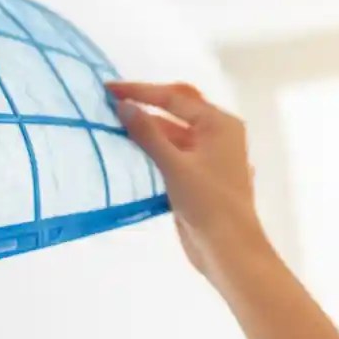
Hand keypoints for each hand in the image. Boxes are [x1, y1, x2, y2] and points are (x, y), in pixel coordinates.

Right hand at [107, 81, 272, 282]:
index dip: (141, 92)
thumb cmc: (208, 203)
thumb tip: (124, 106)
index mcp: (220, 124)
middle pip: (177, 109)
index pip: (175, 98)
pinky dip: (152, 147)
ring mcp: (208, 156)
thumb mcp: (175, 165)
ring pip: (173, 132)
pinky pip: (172, 152)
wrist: (228, 248)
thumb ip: (148, 134)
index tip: (109, 90)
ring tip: (114, 123)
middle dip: (147, 103)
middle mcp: (217, 134)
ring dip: (147, 128)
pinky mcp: (198, 176)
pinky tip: (130, 148)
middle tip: (113, 101)